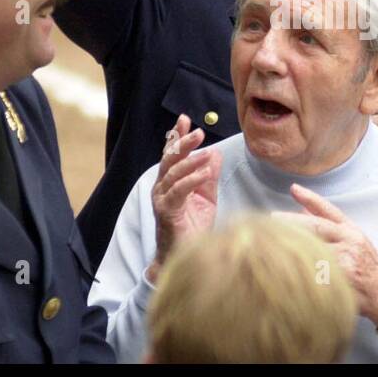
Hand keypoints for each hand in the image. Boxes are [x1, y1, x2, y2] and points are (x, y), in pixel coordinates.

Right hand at [147, 114, 221, 282]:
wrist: (185, 256)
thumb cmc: (193, 228)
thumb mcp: (207, 198)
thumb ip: (209, 176)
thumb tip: (216, 153)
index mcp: (170, 181)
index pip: (173, 154)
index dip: (177, 136)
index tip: (184, 119)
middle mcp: (162, 187)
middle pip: (170, 159)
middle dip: (183, 143)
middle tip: (198, 132)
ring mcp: (162, 199)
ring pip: (173, 173)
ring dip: (191, 161)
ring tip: (206, 152)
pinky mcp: (167, 212)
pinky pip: (178, 192)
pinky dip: (191, 180)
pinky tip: (204, 173)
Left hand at [274, 184, 377, 325]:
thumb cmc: (366, 267)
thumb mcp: (353, 240)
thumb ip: (329, 226)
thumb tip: (302, 211)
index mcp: (351, 230)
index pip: (329, 210)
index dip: (311, 198)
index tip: (294, 189)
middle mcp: (350, 241)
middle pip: (317, 227)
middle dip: (293, 222)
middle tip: (272, 219)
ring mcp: (346, 260)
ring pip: (315, 249)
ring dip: (294, 246)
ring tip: (272, 243)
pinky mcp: (343, 279)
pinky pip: (317, 272)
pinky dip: (301, 269)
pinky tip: (285, 268)